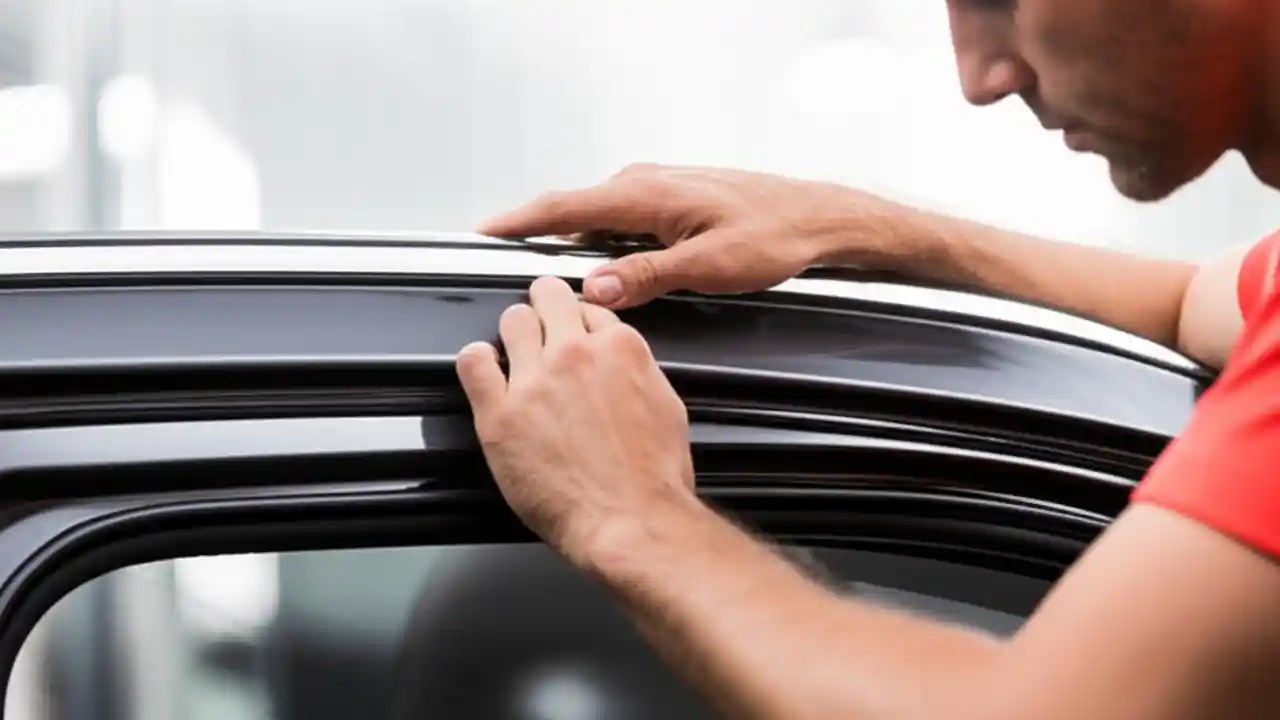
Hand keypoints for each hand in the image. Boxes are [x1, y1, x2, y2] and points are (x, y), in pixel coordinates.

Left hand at [455, 276, 696, 562]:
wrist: (631, 522)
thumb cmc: (652, 479)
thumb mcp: (666, 407)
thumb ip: (637, 372)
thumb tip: (622, 364)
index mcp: (620, 349)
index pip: (590, 309)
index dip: (580, 323)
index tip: (574, 335)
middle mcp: (575, 355)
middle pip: (549, 298)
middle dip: (546, 308)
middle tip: (542, 326)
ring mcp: (535, 381)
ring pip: (512, 320)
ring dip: (514, 333)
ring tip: (515, 354)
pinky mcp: (500, 414)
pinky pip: (473, 361)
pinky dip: (477, 360)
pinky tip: (484, 369)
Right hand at [478, 164, 911, 308]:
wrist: (816, 218)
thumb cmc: (772, 235)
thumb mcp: (708, 265)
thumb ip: (647, 276)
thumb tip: (594, 288)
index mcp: (645, 194)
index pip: (563, 206)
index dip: (518, 222)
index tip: (482, 234)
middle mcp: (644, 184)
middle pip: (572, 212)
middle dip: (536, 238)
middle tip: (506, 269)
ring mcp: (655, 190)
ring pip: (596, 219)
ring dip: (570, 245)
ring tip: (546, 279)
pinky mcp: (668, 203)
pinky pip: (618, 222)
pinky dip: (599, 243)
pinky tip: (601, 270)